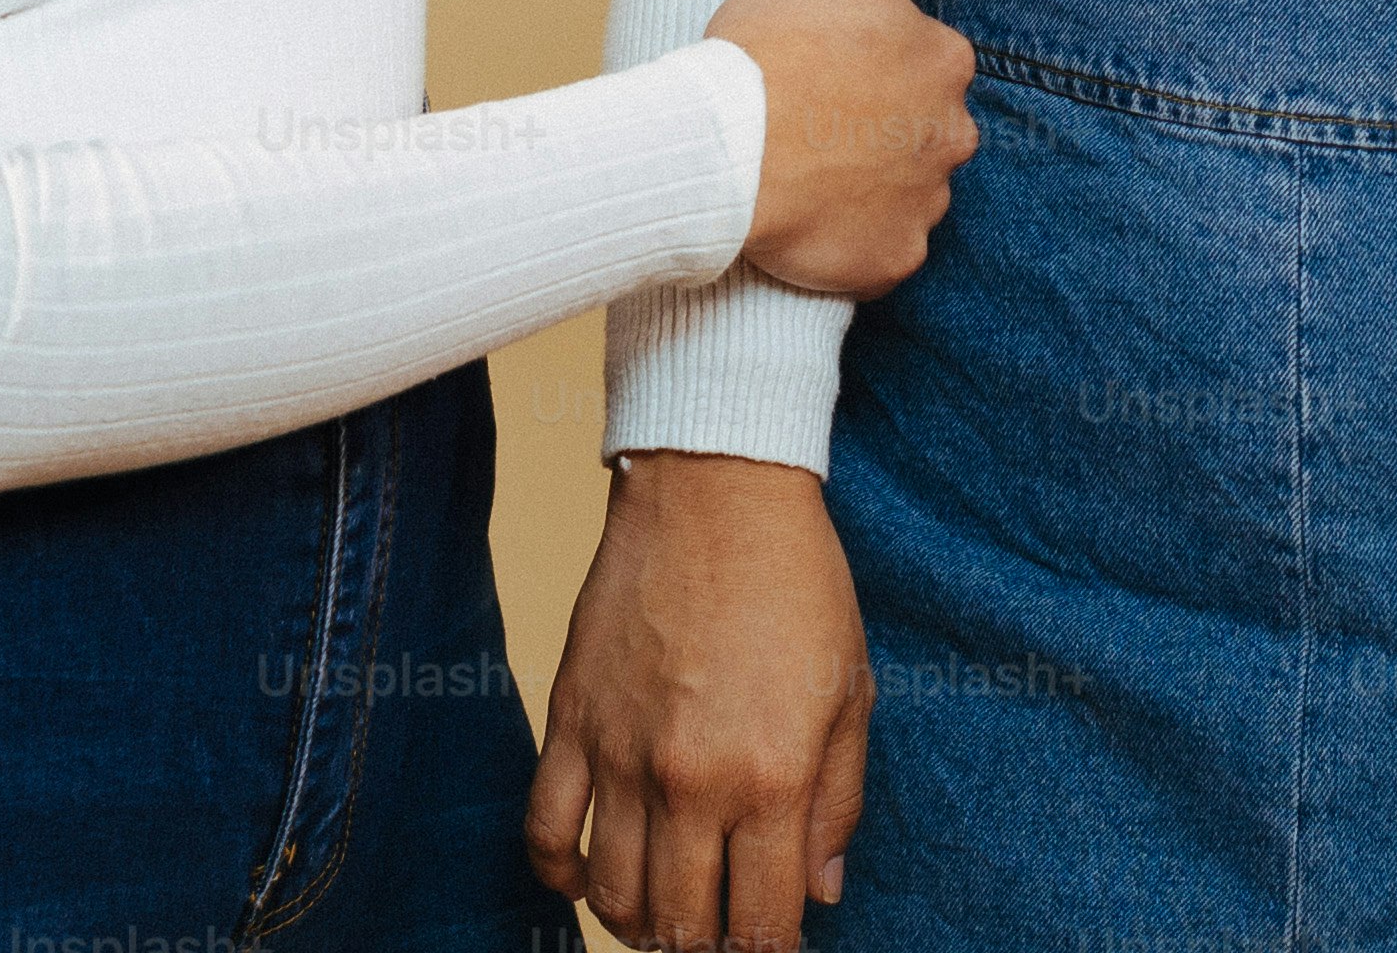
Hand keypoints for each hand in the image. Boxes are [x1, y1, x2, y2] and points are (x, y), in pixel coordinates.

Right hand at [529, 450, 873, 950]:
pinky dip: (560, 875)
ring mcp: (622, 755)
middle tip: (718, 934)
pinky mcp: (572, 721)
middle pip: (681, 927)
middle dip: (703, 950)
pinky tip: (587, 879)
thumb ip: (837, 804)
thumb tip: (820, 893)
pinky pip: (545, 831)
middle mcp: (691, 782)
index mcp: (772, 780)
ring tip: (664, 916)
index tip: (772, 946)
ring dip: (638, 925)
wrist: (719, 490)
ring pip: (612, 896)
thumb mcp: (850, 694)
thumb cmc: (798, 584)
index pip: (759, 927)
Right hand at [705, 0, 980, 299]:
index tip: (823, 66)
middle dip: (881, 122)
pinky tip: (814, 218)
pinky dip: (860, 238)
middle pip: (923, 124)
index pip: (924, 57)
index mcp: (945, 59)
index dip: (871, 60)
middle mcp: (952, 132)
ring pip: (909, 187)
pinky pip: (887, 248)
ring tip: (807, 169)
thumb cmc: (767, 48)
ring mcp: (925, 202)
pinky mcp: (893, 257)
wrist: (718, 150)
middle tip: (813, 118)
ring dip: (872, 181)